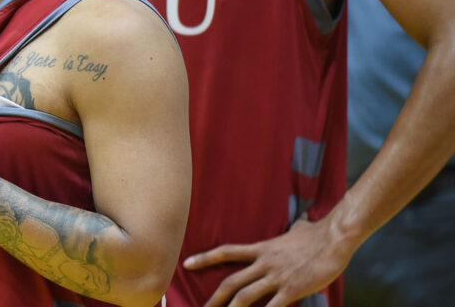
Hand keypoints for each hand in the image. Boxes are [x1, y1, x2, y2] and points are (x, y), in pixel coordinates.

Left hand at [183, 217, 352, 306]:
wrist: (334, 238)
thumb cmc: (318, 233)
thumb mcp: (298, 229)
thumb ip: (293, 229)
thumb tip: (300, 223)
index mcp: (262, 249)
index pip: (226, 252)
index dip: (205, 258)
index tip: (187, 264)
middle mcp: (264, 263)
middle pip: (231, 281)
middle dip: (215, 298)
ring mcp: (277, 277)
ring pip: (246, 296)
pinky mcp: (291, 289)